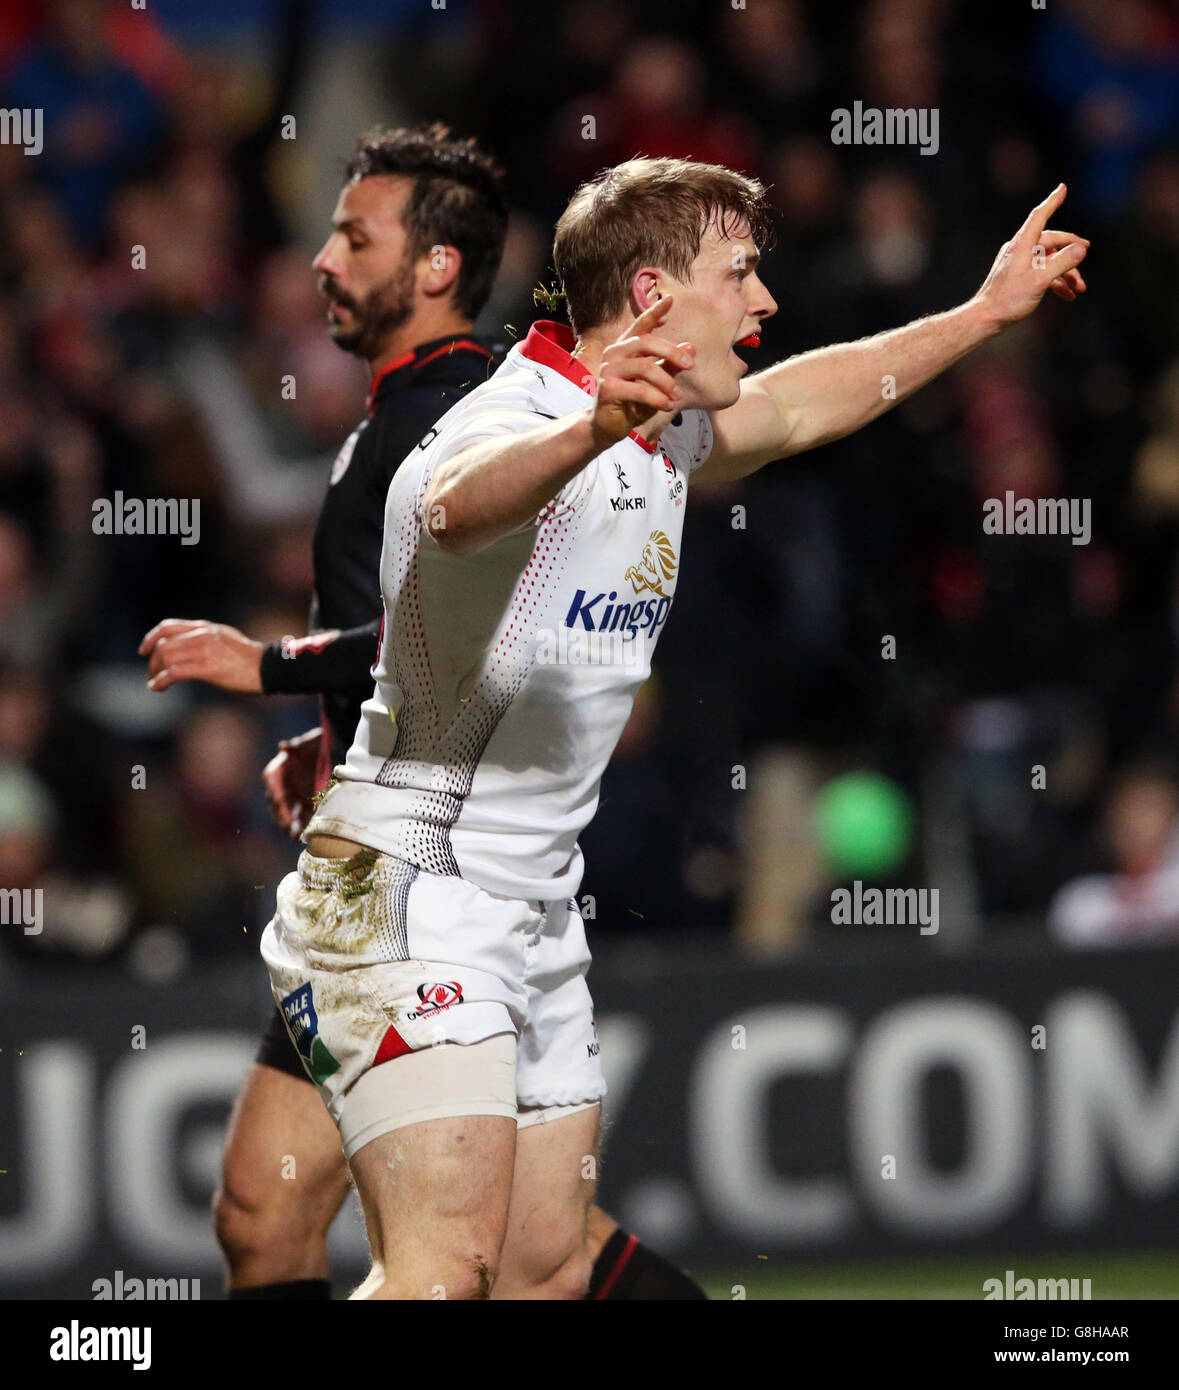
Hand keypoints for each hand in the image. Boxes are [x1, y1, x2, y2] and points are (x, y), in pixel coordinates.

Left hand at [139, 618, 263, 692]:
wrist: (269, 668)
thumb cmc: (249, 659)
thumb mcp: (225, 639)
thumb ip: (206, 637)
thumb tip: (187, 645)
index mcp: (206, 627)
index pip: (168, 626)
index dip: (151, 638)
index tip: (144, 651)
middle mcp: (203, 635)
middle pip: (163, 644)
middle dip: (152, 662)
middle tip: (151, 675)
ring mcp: (206, 650)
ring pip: (166, 657)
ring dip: (155, 673)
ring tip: (155, 684)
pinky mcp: (209, 667)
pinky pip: (175, 672)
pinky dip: (162, 681)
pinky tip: (158, 688)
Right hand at [262, 728, 321, 837]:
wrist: (336, 743)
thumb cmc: (319, 742)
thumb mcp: (309, 741)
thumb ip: (296, 745)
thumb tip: (283, 746)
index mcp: (281, 772)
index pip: (275, 791)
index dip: (278, 803)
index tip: (283, 814)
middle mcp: (286, 785)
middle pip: (281, 806)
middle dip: (284, 818)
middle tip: (290, 830)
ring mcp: (297, 794)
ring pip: (291, 813)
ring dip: (292, 825)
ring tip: (296, 836)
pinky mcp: (309, 801)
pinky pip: (304, 815)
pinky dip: (304, 824)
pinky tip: (305, 834)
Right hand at [591, 295, 695, 448]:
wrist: (609, 426)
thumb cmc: (633, 402)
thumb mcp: (657, 382)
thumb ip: (670, 365)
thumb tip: (691, 347)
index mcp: (625, 347)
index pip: (641, 326)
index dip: (654, 312)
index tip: (670, 299)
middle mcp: (614, 354)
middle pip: (646, 343)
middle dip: (671, 352)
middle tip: (690, 365)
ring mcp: (608, 370)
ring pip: (644, 367)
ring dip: (666, 382)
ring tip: (677, 396)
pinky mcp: (607, 389)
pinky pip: (638, 389)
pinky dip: (656, 398)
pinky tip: (666, 406)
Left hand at [975, 184, 1088, 326]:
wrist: (985, 319)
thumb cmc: (1008, 299)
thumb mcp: (1040, 280)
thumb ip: (1062, 263)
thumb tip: (1081, 249)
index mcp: (1022, 245)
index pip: (1039, 217)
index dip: (1052, 201)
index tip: (1062, 187)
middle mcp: (1019, 250)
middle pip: (1051, 241)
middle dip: (1070, 251)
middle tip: (1086, 253)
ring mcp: (1018, 264)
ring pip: (1048, 260)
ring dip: (1066, 273)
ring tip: (1080, 288)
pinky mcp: (1018, 277)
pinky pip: (1042, 273)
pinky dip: (1056, 282)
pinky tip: (1068, 295)